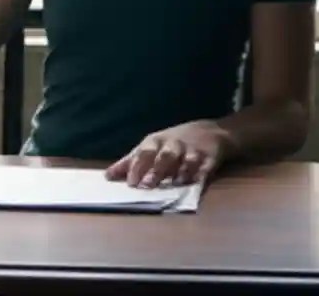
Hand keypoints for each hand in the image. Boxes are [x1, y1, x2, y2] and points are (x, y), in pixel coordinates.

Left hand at [105, 120, 235, 187]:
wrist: (210, 131)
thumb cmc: (172, 143)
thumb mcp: (150, 148)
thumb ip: (129, 162)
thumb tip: (107, 176)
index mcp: (156, 142)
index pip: (145, 152)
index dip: (137, 167)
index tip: (130, 182)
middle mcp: (174, 144)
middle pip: (164, 156)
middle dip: (156, 170)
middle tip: (146, 186)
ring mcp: (193, 151)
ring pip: (186, 160)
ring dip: (179, 171)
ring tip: (173, 184)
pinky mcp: (210, 159)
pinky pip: (206, 166)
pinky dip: (200, 174)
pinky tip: (195, 183)